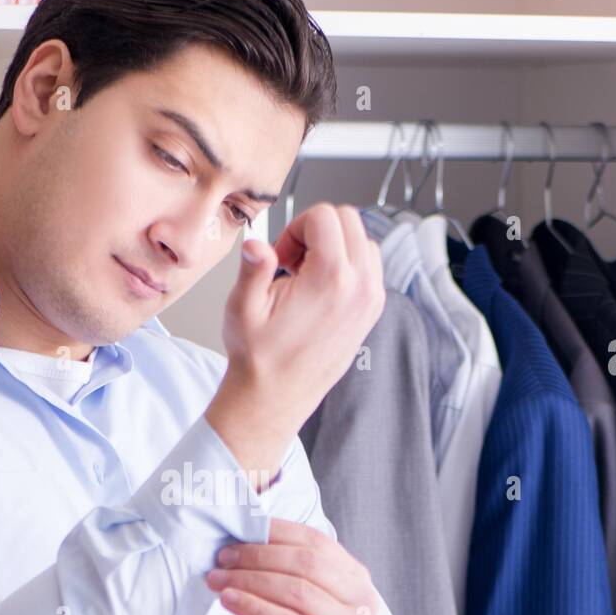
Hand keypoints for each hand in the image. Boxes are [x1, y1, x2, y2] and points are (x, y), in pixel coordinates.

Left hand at [204, 518, 375, 614]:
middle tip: (222, 558)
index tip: (236, 535)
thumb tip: (239, 544)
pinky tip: (229, 602)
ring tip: (217, 580)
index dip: (274, 533)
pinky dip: (253, 608)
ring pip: (296, 591)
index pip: (315, 542)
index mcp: (355, 580)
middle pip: (306, 563)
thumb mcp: (290, 605)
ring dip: (249, 580)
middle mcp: (360, 602)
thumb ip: (278, 576)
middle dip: (257, 556)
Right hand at [205, 205, 385, 482]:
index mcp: (330, 279)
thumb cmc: (259, 358)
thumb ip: (253, 269)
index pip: (324, 216)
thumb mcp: (243, 308)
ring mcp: (371, 300)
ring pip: (363, 241)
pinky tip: (320, 289)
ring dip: (335, 246)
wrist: (275, 398)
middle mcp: (359, 287)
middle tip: (292, 261)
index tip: (281, 256)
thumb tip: (255, 244)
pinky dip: (348, 265)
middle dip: (317, 231)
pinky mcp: (372, 312)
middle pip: (349, 220)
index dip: (295, 228)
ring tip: (306, 275)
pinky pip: (370, 267)